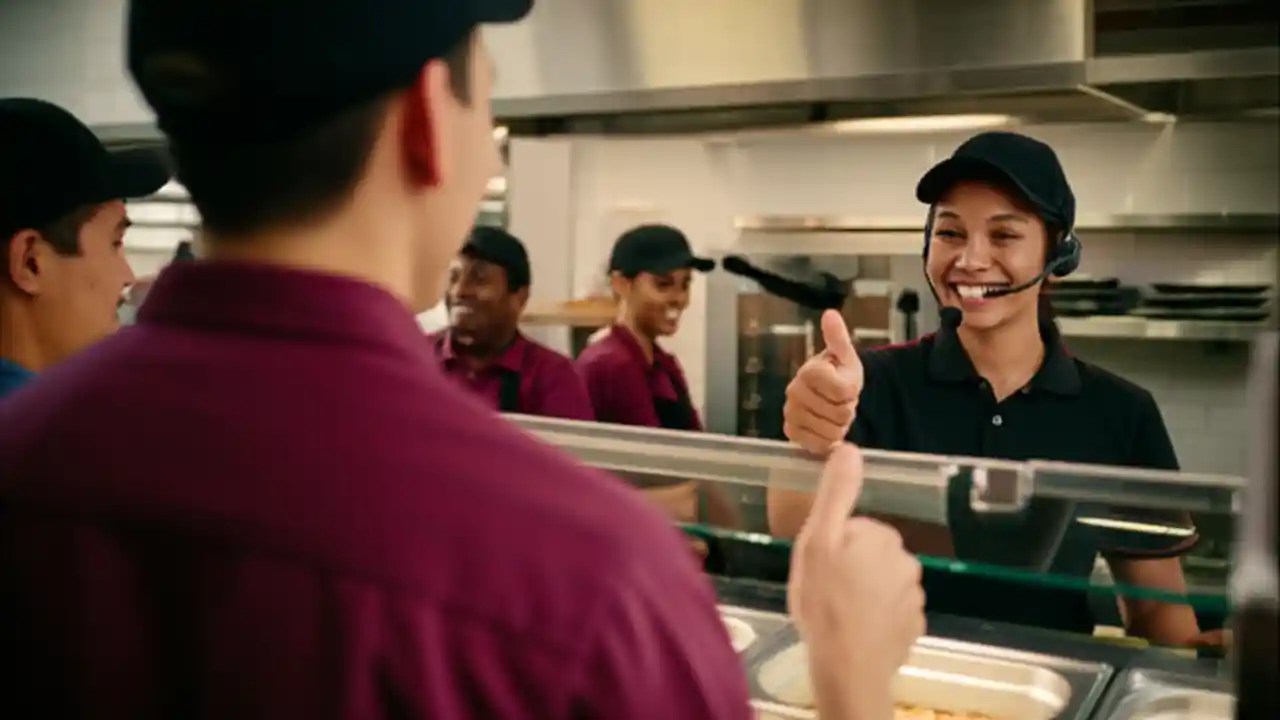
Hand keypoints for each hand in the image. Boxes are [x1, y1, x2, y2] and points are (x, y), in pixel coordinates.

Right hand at [783, 311, 863, 454]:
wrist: (830, 395)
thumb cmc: (839, 373)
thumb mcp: (846, 356)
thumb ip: (838, 338)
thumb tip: (830, 314)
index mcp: (808, 371)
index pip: (843, 391)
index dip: (852, 392)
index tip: (848, 386)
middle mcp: (793, 391)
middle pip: (839, 413)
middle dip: (847, 410)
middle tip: (841, 401)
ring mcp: (790, 413)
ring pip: (831, 431)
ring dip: (839, 426)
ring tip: (834, 414)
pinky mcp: (791, 432)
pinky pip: (818, 444)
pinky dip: (828, 440)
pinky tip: (826, 428)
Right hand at [789, 445, 924, 719]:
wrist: (848, 666)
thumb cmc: (824, 600)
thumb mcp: (817, 540)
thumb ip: (836, 493)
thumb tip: (850, 448)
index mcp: (882, 537)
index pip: (855, 530)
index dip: (833, 546)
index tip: (819, 567)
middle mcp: (906, 562)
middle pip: (870, 556)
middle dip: (850, 569)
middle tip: (824, 590)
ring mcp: (913, 598)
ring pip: (882, 585)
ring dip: (864, 595)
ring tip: (838, 614)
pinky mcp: (913, 628)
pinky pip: (891, 613)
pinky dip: (876, 619)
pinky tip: (855, 630)